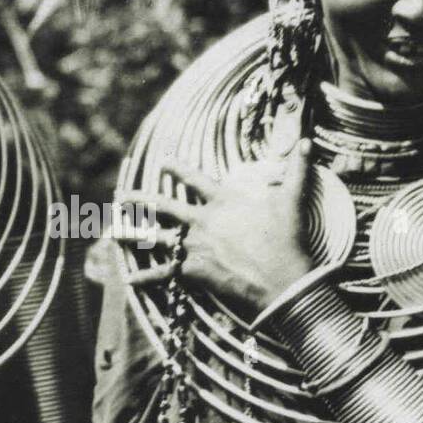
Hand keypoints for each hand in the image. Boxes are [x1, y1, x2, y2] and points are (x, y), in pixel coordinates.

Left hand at [117, 139, 314, 315]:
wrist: (282, 281)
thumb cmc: (288, 240)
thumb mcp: (293, 201)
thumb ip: (297, 169)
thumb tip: (309, 141)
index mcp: (223, 201)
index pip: (194, 178)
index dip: (176, 168)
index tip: (161, 161)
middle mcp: (203, 220)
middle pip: (165, 206)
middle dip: (141, 200)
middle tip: (122, 196)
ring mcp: (195, 246)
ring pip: (156, 237)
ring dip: (133, 234)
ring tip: (113, 231)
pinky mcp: (193, 271)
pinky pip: (164, 274)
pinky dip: (146, 278)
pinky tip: (128, 280)